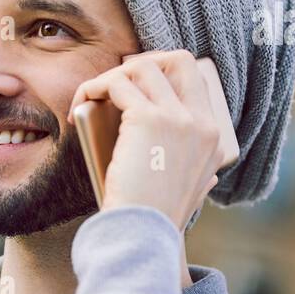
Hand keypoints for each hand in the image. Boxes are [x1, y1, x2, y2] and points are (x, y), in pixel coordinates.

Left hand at [69, 49, 223, 229]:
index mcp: (213, 137)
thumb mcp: (190, 192)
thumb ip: (200, 173)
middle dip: (143, 62)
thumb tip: (204, 170)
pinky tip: (81, 105)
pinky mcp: (149, 119)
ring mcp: (179, 118)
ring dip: (111, 77)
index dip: (163, 73)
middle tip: (114, 83)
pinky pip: (117, 82)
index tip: (133, 86)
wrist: (143, 234)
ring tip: (91, 97)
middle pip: (178, 60)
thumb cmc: (152, 217)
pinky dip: (94, 87)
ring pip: (142, 67)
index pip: (196, 80)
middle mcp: (202, 122)